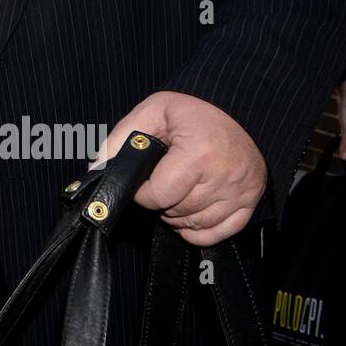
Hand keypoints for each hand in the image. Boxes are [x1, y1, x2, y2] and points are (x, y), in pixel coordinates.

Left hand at [92, 91, 265, 246]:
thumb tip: (96, 171)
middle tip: (159, 182)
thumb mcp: (152, 112)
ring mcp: (240, 192)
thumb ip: (119, 140)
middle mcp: (224, 175)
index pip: (159, 195)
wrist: (238, 111)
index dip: (141, 193)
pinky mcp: (249, 203)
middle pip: (176, 212)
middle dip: (159, 202)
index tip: (141, 182)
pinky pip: (215, 234)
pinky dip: (196, 229)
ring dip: (176, 216)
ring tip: (174, 192)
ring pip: (194, 225)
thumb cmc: (191, 113)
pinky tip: (189, 210)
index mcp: (199, 152)